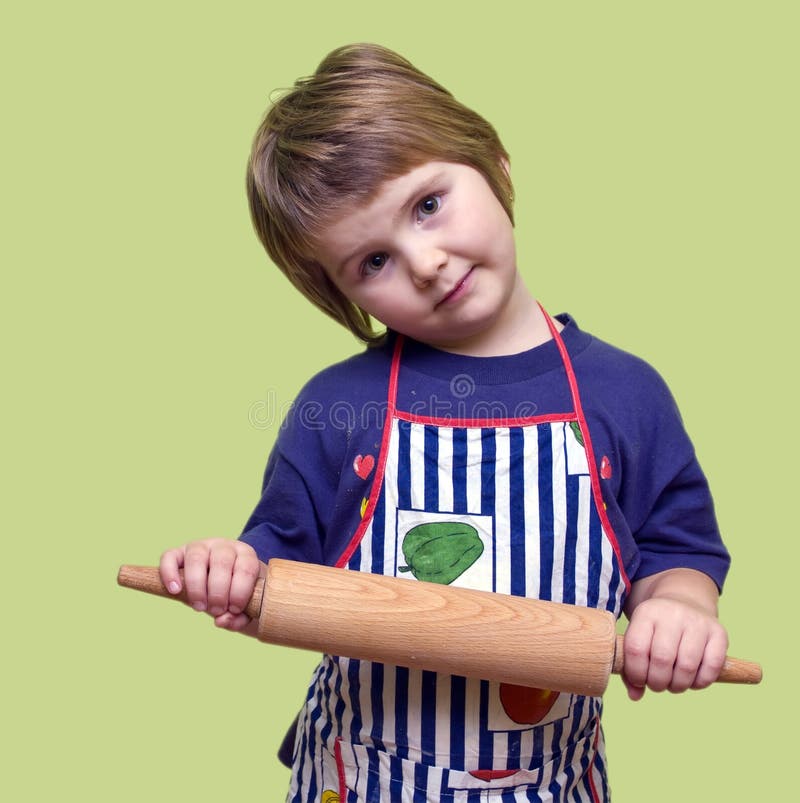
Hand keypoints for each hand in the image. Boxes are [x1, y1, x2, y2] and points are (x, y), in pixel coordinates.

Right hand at [159, 538, 263, 631]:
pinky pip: (169, 556)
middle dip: (218, 593)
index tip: (234, 609)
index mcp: (245, 555)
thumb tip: (221, 621)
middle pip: (221, 562)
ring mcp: (200, 547)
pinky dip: (169, 573)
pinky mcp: (178, 553)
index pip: (246, 567)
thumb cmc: (236, 595)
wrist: (223, 583)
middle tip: (216, 611)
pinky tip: (175, 591)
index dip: (240, 591)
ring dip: (197, 587)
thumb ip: (239, 618)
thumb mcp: (244, 607)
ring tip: (200, 607)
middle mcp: (224, 546)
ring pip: (196, 558)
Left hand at [622, 569, 727, 700]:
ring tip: (673, 684)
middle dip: (657, 682)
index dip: (636, 673)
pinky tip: (692, 680)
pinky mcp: (719, 633)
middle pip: (662, 659)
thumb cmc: (656, 628)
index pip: (636, 648)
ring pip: (687, 666)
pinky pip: (712, 667)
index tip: (638, 680)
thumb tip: (635, 696)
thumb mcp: (639, 636)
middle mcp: (673, 614)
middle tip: (657, 685)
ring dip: (678, 685)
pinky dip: (700, 683)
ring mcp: (698, 622)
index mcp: (647, 613)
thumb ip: (632, 667)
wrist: (685, 602)